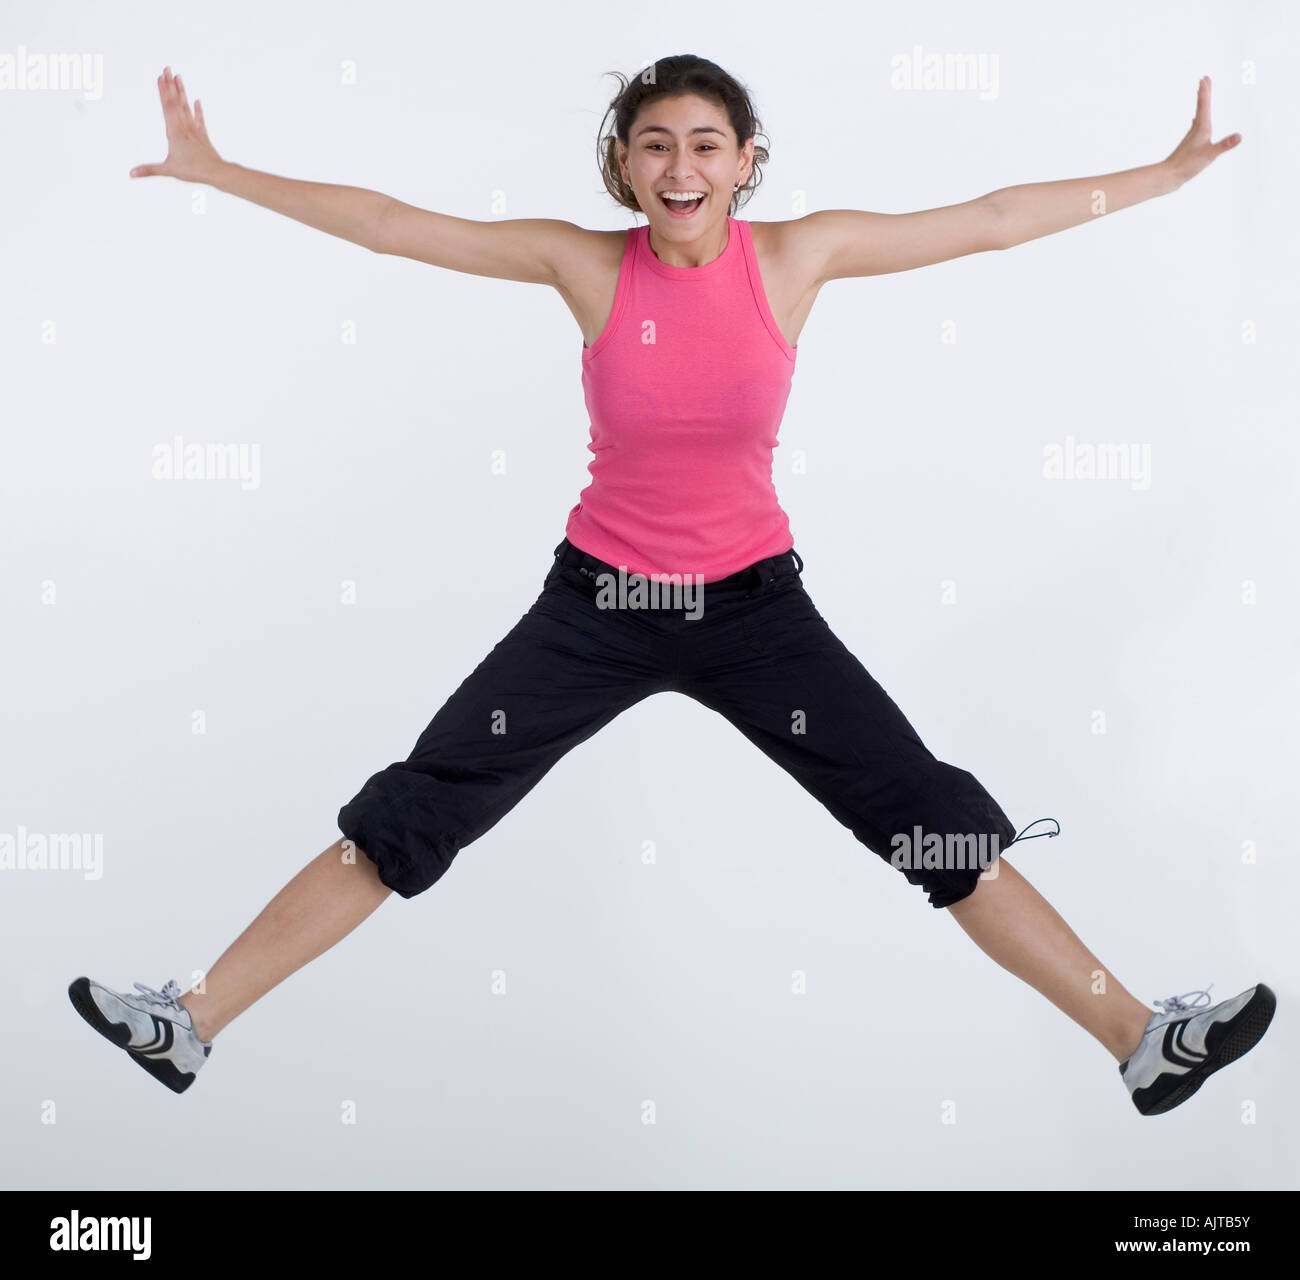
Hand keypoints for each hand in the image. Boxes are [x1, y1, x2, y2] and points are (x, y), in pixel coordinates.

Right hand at [130, 66, 223, 182]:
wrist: (217, 173)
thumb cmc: (194, 171)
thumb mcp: (169, 170)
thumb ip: (149, 170)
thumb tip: (131, 174)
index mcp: (175, 132)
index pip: (167, 107)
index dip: (163, 91)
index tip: (160, 77)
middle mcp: (185, 127)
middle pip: (176, 102)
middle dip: (170, 85)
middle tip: (167, 68)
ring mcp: (194, 130)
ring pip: (186, 107)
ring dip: (181, 92)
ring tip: (178, 76)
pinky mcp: (202, 136)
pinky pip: (199, 120)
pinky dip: (197, 110)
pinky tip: (197, 100)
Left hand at [1162, 76, 1240, 190]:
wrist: (1168, 177)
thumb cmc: (1186, 166)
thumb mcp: (1209, 155)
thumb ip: (1224, 145)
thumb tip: (1239, 137)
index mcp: (1201, 129)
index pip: (1203, 106)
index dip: (1205, 92)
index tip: (1204, 78)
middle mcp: (1195, 131)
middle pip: (1200, 107)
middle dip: (1203, 93)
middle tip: (1203, 80)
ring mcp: (1191, 138)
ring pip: (1197, 116)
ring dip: (1201, 104)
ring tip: (1202, 96)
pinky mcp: (1189, 146)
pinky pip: (1196, 128)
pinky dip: (1198, 120)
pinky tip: (1197, 124)